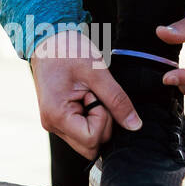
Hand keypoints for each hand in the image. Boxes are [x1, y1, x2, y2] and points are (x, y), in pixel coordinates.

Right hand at [30, 28, 141, 160]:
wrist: (49, 39)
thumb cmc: (69, 51)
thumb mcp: (97, 73)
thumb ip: (118, 101)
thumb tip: (135, 126)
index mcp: (56, 115)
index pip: (92, 138)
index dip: (103, 119)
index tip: (95, 94)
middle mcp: (51, 124)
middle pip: (90, 146)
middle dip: (101, 124)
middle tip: (94, 95)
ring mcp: (53, 123)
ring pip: (87, 141)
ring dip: (96, 121)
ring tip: (88, 95)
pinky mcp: (58, 119)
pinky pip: (81, 131)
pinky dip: (90, 119)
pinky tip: (85, 99)